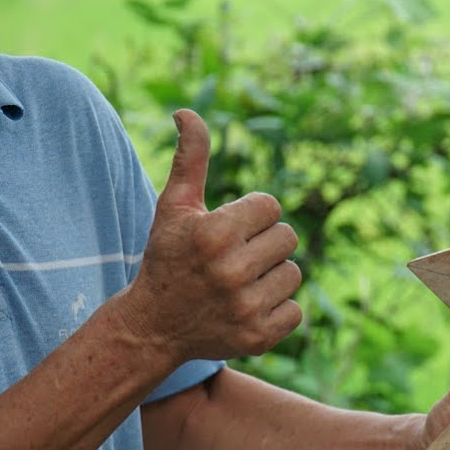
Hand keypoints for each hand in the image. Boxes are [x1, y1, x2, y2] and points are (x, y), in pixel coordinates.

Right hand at [118, 109, 301, 363]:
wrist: (153, 326)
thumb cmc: (169, 257)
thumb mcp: (174, 207)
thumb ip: (189, 159)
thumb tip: (187, 112)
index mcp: (213, 234)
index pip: (271, 206)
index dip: (251, 216)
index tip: (228, 231)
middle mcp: (231, 271)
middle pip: (287, 237)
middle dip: (264, 244)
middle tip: (234, 259)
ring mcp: (246, 307)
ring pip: (293, 273)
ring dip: (272, 276)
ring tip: (239, 284)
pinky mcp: (259, 336)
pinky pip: (296, 310)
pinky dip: (277, 309)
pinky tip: (246, 309)